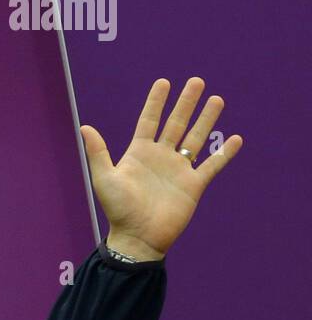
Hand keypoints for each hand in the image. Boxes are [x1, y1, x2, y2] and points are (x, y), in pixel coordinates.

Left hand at [80, 78, 242, 258]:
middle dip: (186, 103)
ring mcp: (178, 170)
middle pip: (176, 124)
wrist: (138, 238)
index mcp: (140, 153)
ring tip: (216, 99)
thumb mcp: (105, 179)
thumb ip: (98, 153)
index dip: (156, 102)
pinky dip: (224, 153)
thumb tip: (85, 127)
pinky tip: (236, 139)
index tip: (164, 82)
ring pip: (196, 139)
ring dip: (206, 120)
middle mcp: (161, 158)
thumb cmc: (119, 211)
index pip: (149, 121)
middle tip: (196, 81)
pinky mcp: (193, 185)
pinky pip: (212, 166)